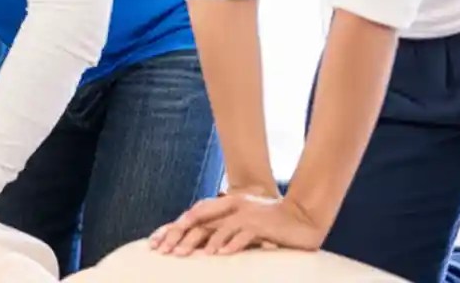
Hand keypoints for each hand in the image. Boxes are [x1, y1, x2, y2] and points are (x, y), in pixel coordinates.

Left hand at [149, 191, 325, 255]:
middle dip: (181, 236)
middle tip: (167, 252)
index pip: (194, 214)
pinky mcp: (262, 225)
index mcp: (227, 205)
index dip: (175, 227)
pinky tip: (220, 254)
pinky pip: (243, 235)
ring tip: (188, 255)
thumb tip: (203, 242)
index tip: (158, 241)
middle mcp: (233, 207)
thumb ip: (225, 227)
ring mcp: (247, 215)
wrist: (302, 217)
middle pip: (200, 221)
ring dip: (203, 243)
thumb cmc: (272, 222)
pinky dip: (231, 244)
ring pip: (219, 228)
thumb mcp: (245, 221)